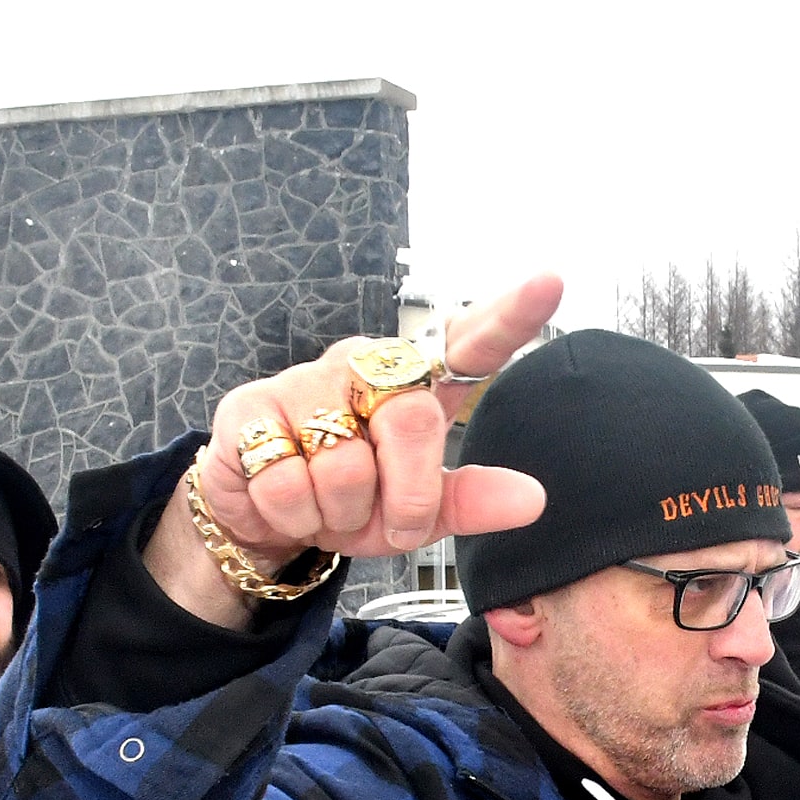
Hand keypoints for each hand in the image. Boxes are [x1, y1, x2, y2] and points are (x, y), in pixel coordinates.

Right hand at [147, 272, 563, 626]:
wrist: (269, 518)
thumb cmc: (355, 502)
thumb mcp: (419, 513)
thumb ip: (473, 501)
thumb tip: (533, 498)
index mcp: (416, 386)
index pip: (468, 345)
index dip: (508, 317)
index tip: (549, 281)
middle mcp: (364, 367)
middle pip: (412, 422)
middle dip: (404, 497)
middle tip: (383, 515)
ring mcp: (305, 381)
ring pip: (345, 469)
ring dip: (340, 513)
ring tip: (325, 502)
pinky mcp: (251, 406)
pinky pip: (289, 485)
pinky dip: (292, 514)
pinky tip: (285, 498)